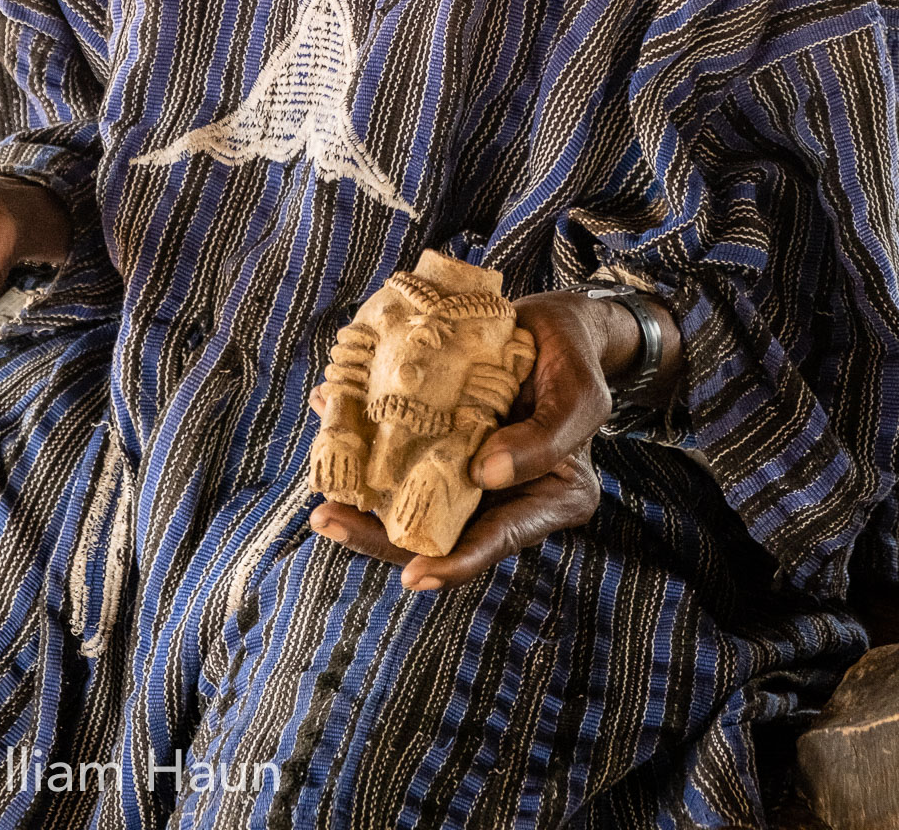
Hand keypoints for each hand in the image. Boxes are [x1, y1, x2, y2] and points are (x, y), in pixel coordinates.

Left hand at [308, 288, 678, 589]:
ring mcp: (468, 466)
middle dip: (380, 535)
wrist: (557, 324)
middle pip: (441, 529)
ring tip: (318, 483)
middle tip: (329, 519)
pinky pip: (401, 446)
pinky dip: (366, 433)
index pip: (499, 539)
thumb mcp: (579, 395)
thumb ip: (545, 439)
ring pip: (411, 494)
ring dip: (361, 490)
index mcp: (549, 499)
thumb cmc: (577, 360)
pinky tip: (332, 408)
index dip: (456, 561)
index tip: (414, 574)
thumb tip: (485, 473)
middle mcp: (503, 493)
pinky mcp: (443, 435)